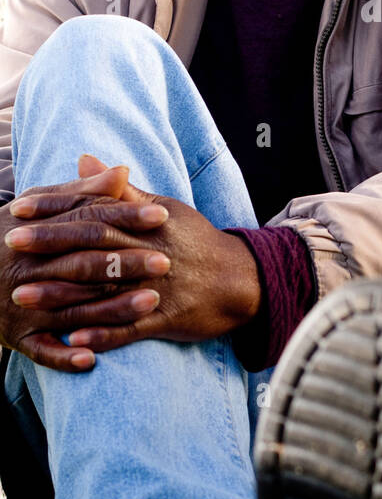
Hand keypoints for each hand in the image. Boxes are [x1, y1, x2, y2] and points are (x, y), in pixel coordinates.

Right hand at [0, 158, 143, 369]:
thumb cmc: (12, 233)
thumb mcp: (40, 207)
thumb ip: (82, 193)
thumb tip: (122, 171)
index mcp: (36, 232)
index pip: (87, 221)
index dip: (125, 217)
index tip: (162, 216)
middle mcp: (28, 268)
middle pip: (83, 263)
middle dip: (126, 263)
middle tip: (166, 262)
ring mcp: (21, 305)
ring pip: (71, 307)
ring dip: (111, 308)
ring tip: (151, 302)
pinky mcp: (16, 336)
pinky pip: (41, 351)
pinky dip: (64, 356)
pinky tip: (92, 359)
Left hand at [3, 154, 260, 367]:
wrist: (241, 280)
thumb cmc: (197, 241)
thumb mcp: (165, 207)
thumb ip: (121, 190)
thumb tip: (84, 158)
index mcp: (145, 223)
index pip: (93, 211)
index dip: (55, 209)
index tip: (20, 208)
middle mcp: (147, 253)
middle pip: (93, 246)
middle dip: (50, 245)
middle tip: (10, 244)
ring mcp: (155, 288)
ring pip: (102, 291)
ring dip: (61, 295)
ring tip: (23, 297)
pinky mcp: (165, 320)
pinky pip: (129, 329)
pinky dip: (101, 335)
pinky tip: (71, 340)